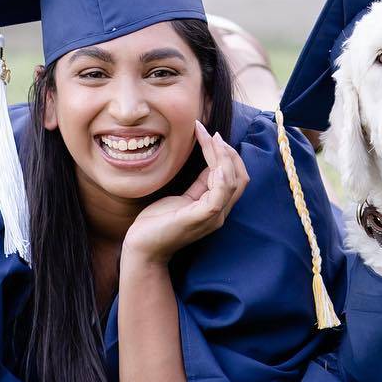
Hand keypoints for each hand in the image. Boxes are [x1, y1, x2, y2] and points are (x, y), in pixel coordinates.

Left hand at [121, 121, 247, 266]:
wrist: (142, 247)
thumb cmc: (160, 222)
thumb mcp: (184, 197)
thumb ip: (201, 184)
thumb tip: (212, 163)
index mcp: (216, 207)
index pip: (235, 177)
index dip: (228, 155)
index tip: (213, 135)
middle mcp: (219, 214)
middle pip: (239, 178)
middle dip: (228, 152)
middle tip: (212, 134)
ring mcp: (211, 217)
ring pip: (232, 183)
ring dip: (223, 158)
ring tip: (211, 140)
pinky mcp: (199, 219)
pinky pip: (219, 197)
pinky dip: (222, 180)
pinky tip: (215, 166)